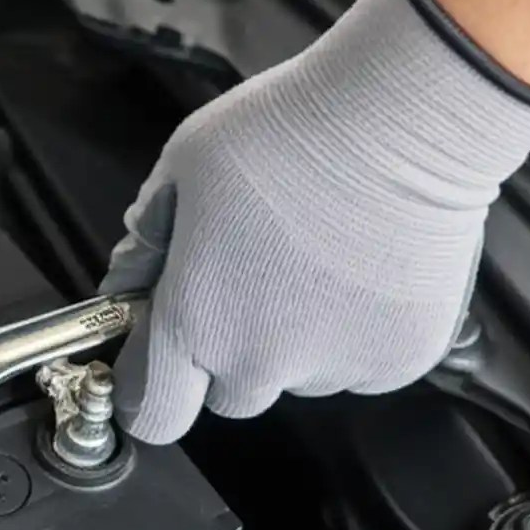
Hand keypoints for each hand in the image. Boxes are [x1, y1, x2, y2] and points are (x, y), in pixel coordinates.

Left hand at [99, 0, 529, 444]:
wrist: (404, 117)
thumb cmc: (286, 133)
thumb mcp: (178, 171)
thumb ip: (141, 245)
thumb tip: (124, 290)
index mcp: (195, 324)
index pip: (152, 413)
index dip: (147, 392)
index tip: (153, 365)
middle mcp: (262, 363)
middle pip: (228, 396)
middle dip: (227, 353)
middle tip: (249, 278)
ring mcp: (335, 368)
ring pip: (297, 378)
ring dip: (295, 340)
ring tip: (312, 260)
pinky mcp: (399, 360)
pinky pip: (359, 366)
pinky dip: (354, 331)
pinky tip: (357, 269)